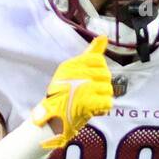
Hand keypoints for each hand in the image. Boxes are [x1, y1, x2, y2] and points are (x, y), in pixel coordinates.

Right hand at [30, 35, 113, 149]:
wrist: (50, 122)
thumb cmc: (63, 97)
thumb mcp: (72, 72)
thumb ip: (89, 55)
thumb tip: (103, 37)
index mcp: (71, 65)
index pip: (98, 60)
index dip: (100, 72)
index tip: (92, 81)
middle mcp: (76, 74)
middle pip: (106, 75)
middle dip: (102, 87)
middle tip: (90, 95)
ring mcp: (82, 88)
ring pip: (108, 89)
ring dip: (103, 99)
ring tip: (91, 104)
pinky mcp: (87, 102)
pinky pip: (107, 102)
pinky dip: (103, 108)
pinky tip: (94, 111)